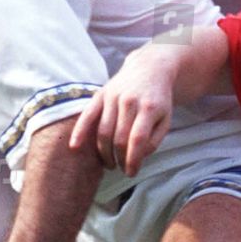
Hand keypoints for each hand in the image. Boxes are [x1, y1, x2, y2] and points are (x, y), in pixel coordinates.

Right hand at [69, 44, 177, 175]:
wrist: (149, 69)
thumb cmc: (158, 100)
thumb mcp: (165, 120)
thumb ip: (154, 141)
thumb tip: (136, 158)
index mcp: (148, 108)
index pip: (137, 140)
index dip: (132, 160)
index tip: (131, 173)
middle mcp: (129, 101)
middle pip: (118, 138)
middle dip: (119, 159)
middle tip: (121, 169)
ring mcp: (113, 96)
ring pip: (103, 131)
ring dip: (104, 153)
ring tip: (109, 164)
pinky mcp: (100, 94)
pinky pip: (87, 115)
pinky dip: (80, 132)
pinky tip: (75, 147)